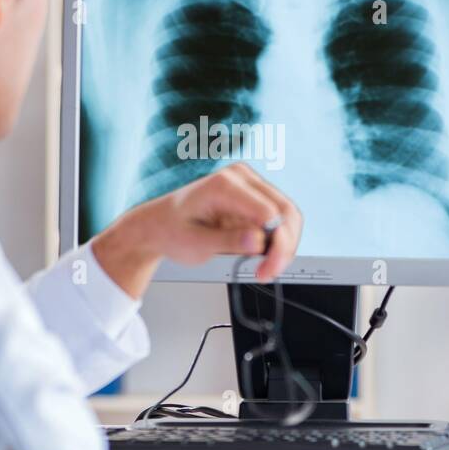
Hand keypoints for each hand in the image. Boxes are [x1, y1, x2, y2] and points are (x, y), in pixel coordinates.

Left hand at [92, 163, 302, 297]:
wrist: (160, 224)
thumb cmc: (171, 229)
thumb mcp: (195, 244)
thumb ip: (228, 241)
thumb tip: (258, 241)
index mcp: (224, 184)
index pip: (268, 213)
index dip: (275, 245)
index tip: (265, 270)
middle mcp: (241, 177)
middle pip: (286, 212)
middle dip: (284, 247)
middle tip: (269, 272)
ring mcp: (250, 185)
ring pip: (288, 216)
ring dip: (283, 245)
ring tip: (265, 267)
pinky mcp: (255, 196)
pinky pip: (279, 219)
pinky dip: (277, 241)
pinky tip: (263, 257)